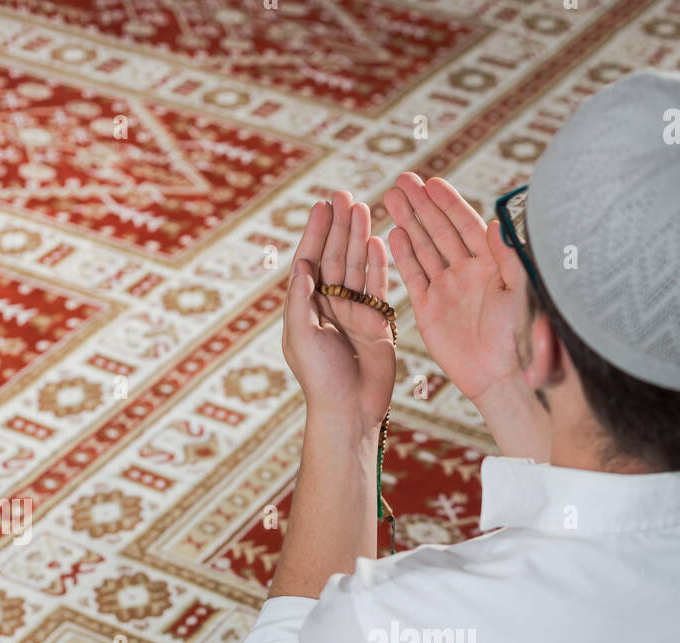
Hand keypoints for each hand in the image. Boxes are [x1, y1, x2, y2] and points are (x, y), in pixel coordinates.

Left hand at [283, 192, 395, 433]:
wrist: (350, 411)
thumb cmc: (320, 379)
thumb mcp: (302, 337)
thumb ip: (300, 300)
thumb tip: (302, 264)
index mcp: (306, 308)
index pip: (309, 261)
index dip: (315, 232)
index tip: (322, 205)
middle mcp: (329, 306)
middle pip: (333, 257)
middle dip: (339, 227)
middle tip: (345, 196)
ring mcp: (354, 313)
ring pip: (355, 267)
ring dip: (358, 238)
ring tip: (363, 207)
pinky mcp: (376, 323)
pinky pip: (377, 287)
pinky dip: (378, 264)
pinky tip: (379, 240)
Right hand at [385, 173, 526, 401]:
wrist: (502, 376)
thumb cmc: (519, 336)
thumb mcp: (519, 292)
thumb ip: (508, 257)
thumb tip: (495, 224)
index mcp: (490, 264)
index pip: (465, 225)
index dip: (448, 203)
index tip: (432, 182)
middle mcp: (466, 272)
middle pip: (439, 231)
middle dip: (421, 205)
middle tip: (402, 180)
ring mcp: (446, 290)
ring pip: (423, 248)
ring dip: (408, 222)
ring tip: (391, 197)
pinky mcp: (429, 310)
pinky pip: (413, 277)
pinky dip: (403, 256)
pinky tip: (393, 233)